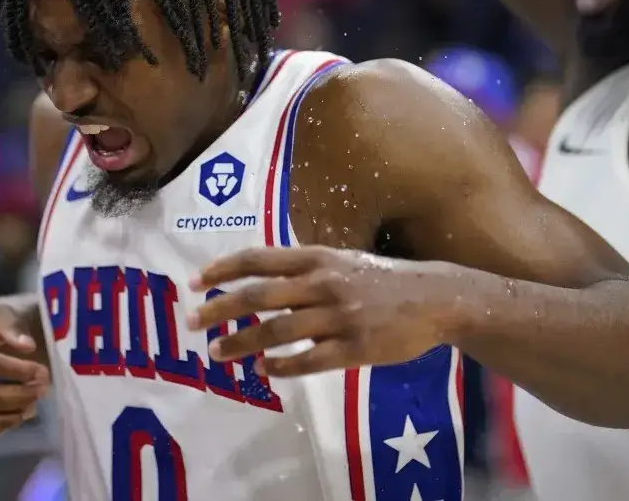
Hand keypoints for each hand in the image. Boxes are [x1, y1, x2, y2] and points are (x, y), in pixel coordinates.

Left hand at [186, 246, 445, 377]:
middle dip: (220, 309)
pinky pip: (308, 361)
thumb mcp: (342, 262)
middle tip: (191, 322)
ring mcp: (339, 317)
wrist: (437, 298)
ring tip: (217, 354)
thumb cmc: (383, 280)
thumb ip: (305, 269)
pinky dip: (281, 366)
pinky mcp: (355, 348)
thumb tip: (260, 280)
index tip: (196, 281)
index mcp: (318, 258)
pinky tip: (263, 371)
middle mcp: (323, 283)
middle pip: (258, 295)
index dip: (224, 269)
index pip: (259, 259)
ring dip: (241, 343)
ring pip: (277, 331)